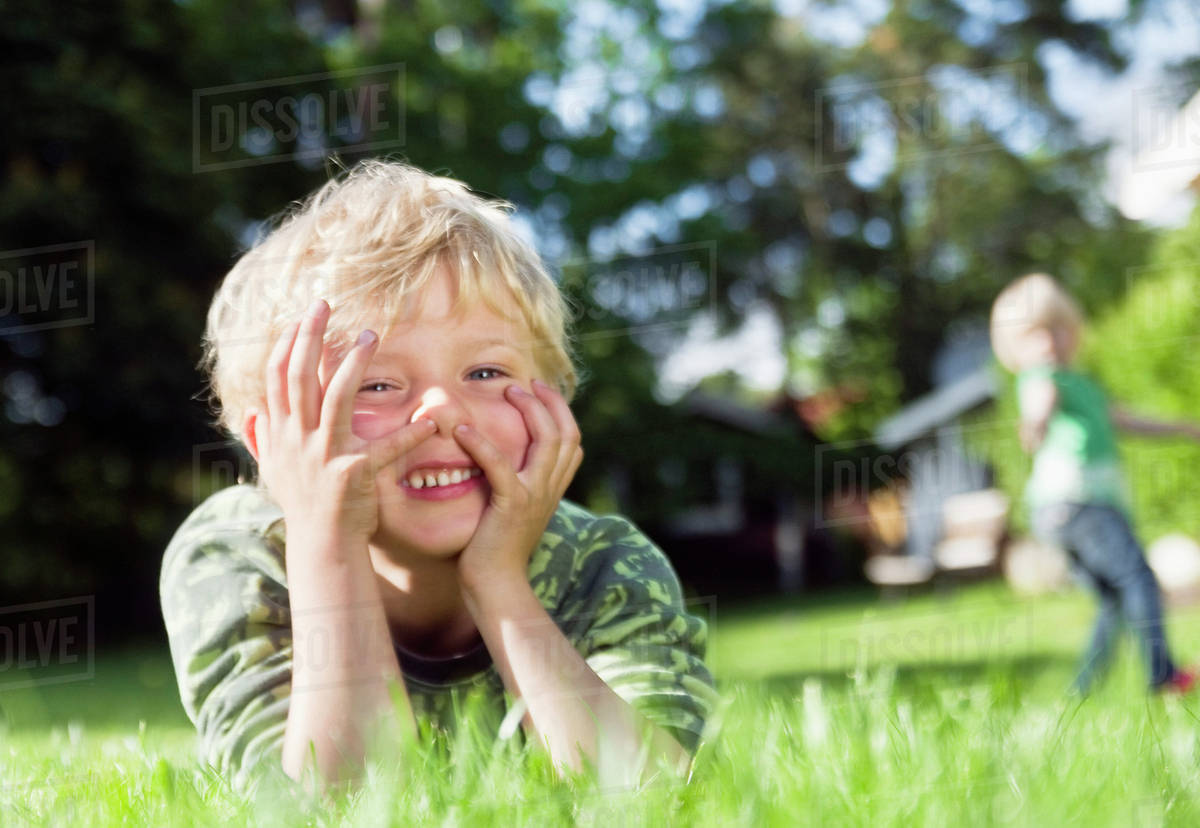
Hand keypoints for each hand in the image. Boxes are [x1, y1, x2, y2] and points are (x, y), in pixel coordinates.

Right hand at [246, 300, 436, 545]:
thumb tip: (252, 414)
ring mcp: (323, 455)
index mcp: (281, 435)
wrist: (322, 547)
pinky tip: (430, 418)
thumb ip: (264, 441)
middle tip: (323, 304)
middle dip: (309, 336)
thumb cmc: (304, 507)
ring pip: (335, 398)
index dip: (286, 345)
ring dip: (352, 364)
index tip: (299, 318)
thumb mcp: (275, 474)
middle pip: (299, 376)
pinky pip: (386, 447)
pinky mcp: (353, 474)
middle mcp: (298, 440)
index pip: (277, 379)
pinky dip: (409, 433)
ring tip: (369, 335)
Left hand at [453, 379, 582, 589]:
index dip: (560, 410)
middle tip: (523, 384)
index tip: (539, 390)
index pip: (572, 440)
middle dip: (548, 401)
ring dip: (528, 410)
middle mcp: (550, 488)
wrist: (496, 586)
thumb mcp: (516, 511)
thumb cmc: (497, 549)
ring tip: (507, 392)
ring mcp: (535, 496)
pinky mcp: (511, 506)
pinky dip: (482, 445)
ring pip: (546, 441)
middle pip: (566, 432)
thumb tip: (506, 461)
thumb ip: (519, 484)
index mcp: (552, 488)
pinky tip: (463, 430)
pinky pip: (500, 466)